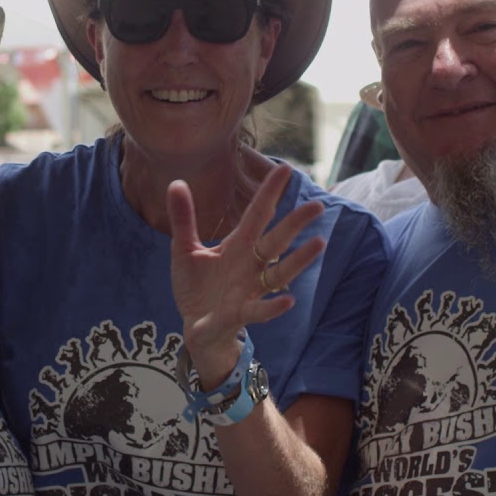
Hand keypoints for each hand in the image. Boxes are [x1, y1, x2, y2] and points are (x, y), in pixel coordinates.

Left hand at [167, 163, 325, 387]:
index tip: (286, 168)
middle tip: (318, 205)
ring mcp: (249, 290)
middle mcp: (250, 265)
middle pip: (277, 241)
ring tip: (319, 244)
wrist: (195, 327)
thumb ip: (184, 219)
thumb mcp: (185, 250)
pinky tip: (288, 300)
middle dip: (296, 224)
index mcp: (238, 246)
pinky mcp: (240, 314)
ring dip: (299, 260)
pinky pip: (260, 310)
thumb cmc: (197, 287)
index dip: (270, 192)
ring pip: (279, 273)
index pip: (258, 214)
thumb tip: (175, 183)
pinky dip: (273, 307)